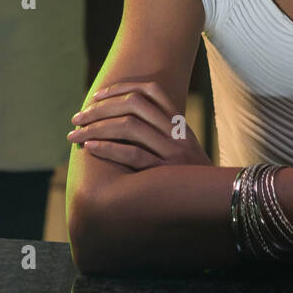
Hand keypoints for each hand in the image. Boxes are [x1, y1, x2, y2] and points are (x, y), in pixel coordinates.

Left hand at [68, 80, 211, 169]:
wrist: (218, 205)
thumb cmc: (190, 179)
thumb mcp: (181, 149)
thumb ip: (160, 132)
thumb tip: (121, 119)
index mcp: (180, 122)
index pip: (150, 90)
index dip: (120, 88)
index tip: (96, 96)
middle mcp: (178, 133)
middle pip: (134, 105)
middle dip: (99, 109)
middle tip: (76, 118)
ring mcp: (173, 153)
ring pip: (129, 127)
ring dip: (96, 128)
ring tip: (74, 136)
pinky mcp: (166, 174)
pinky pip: (133, 155)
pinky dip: (108, 149)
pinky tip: (90, 148)